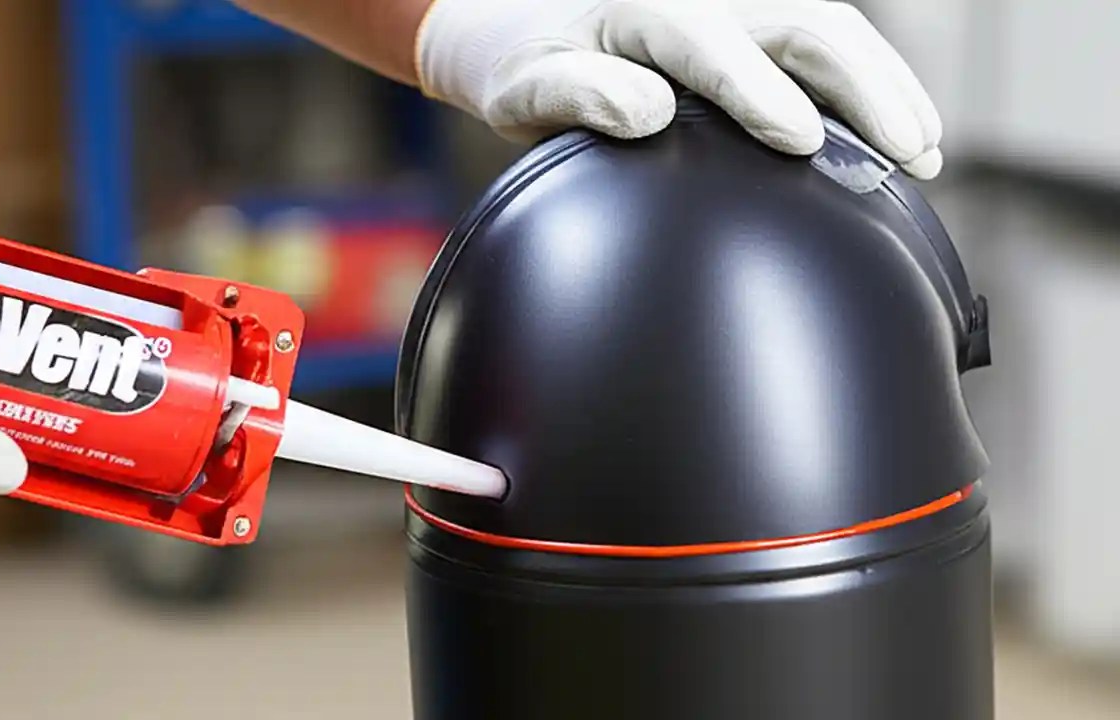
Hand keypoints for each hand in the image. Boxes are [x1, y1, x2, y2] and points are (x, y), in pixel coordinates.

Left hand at [416, 0, 942, 178]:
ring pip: (829, 28)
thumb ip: (576, 93)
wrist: (520, 23)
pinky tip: (902, 132)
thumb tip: (648, 112)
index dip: (757, 90)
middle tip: (908, 153)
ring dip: (884, 85)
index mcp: (640, 12)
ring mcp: (733, 7)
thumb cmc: (523, 65)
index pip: (708, 43)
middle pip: (799, 24)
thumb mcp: (522, 87)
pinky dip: (870, 84)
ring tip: (924, 151)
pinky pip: (822, 44)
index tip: (803, 139)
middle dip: (861, 86)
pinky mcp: (751, 28)